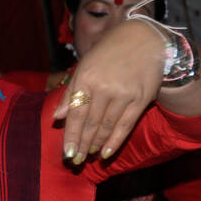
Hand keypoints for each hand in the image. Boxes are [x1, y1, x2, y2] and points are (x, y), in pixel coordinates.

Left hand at [53, 18, 166, 163]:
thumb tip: (56, 118)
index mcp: (86, 78)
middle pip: (91, 123)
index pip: (76, 114)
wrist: (144, 39)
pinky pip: (126, 125)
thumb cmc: (108, 53)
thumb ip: (70, 93)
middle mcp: (104, 87)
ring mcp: (124, 94)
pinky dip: (115, 141)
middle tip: (75, 161)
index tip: (67, 153)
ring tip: (88, 156)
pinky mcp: (141, 99)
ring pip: (107, 126)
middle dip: (82, 144)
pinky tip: (106, 153)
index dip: (71, 136)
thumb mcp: (84, 67)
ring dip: (96, 144)